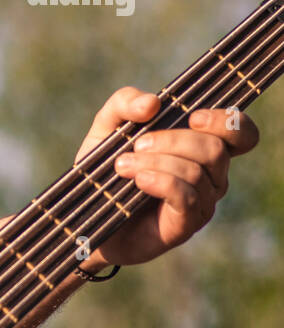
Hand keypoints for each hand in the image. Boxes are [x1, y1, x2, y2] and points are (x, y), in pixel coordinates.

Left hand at [71, 86, 258, 269]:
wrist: (85, 216)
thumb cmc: (105, 169)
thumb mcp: (107, 128)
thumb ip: (125, 104)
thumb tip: (152, 103)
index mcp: (200, 147)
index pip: (241, 134)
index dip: (227, 122)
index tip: (192, 118)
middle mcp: (211, 175)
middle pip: (215, 148)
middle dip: (172, 140)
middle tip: (136, 145)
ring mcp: (202, 201)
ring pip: (197, 171)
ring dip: (157, 162)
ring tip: (122, 165)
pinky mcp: (186, 224)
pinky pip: (187, 196)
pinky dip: (162, 182)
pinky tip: (138, 181)